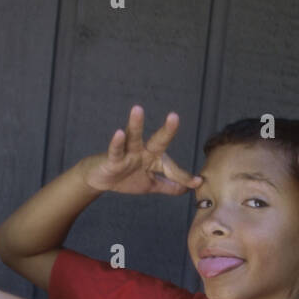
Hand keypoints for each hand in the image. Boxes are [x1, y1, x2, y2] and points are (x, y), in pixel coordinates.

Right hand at [81, 105, 201, 196]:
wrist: (101, 179)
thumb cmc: (126, 177)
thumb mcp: (150, 184)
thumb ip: (169, 186)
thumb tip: (187, 189)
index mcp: (154, 159)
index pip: (171, 167)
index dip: (183, 176)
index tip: (197, 182)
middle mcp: (143, 152)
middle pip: (157, 141)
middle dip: (167, 131)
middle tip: (174, 117)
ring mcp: (127, 153)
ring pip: (133, 137)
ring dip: (135, 124)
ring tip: (137, 109)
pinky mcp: (113, 158)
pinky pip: (115, 150)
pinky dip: (116, 142)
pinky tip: (119, 133)